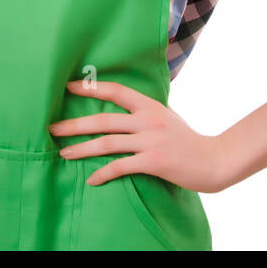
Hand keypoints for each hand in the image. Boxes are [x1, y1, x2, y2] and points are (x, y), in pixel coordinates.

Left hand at [49, 79, 232, 193]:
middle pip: (103, 120)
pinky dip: (103, 173)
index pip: (115, 91)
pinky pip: (121, 167)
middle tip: (52, 128)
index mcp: (150, 105)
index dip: (90, 88)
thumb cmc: (188, 140)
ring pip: (107, 143)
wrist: (214, 160)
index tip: (68, 87)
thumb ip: (146, 111)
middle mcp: (148, 119)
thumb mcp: (167, 116)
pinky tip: (90, 179)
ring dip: (81, 149)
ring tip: (63, 153)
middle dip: (74, 124)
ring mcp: (150, 141)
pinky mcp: (153, 162)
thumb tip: (123, 106)